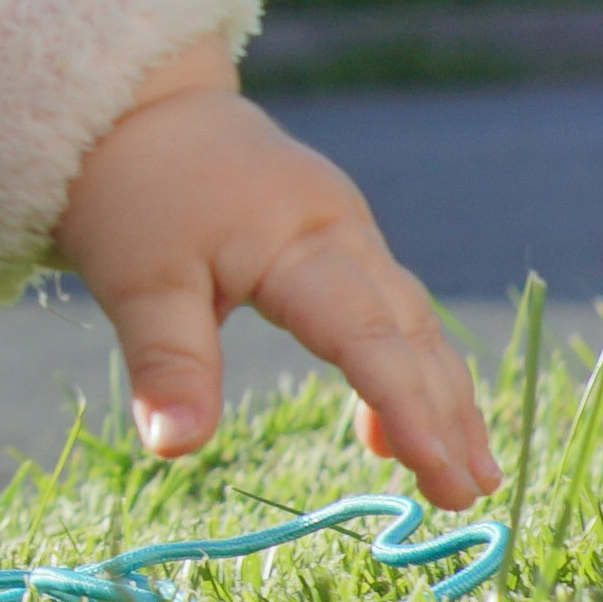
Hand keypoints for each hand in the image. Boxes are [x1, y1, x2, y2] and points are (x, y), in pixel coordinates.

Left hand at [54, 50, 499, 505]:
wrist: (136, 105)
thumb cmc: (132, 191)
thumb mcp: (135, 279)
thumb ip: (167, 363)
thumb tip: (174, 449)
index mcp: (297, 238)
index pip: (365, 333)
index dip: (402, 404)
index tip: (435, 470)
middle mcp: (339, 233)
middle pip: (408, 331)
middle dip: (445, 414)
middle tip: (468, 496)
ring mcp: (344, 234)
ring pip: (410, 323)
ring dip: (441, 397)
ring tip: (471, 477)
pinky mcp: (334, 244)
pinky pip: (387, 311)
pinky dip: (405, 368)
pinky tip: (391, 434)